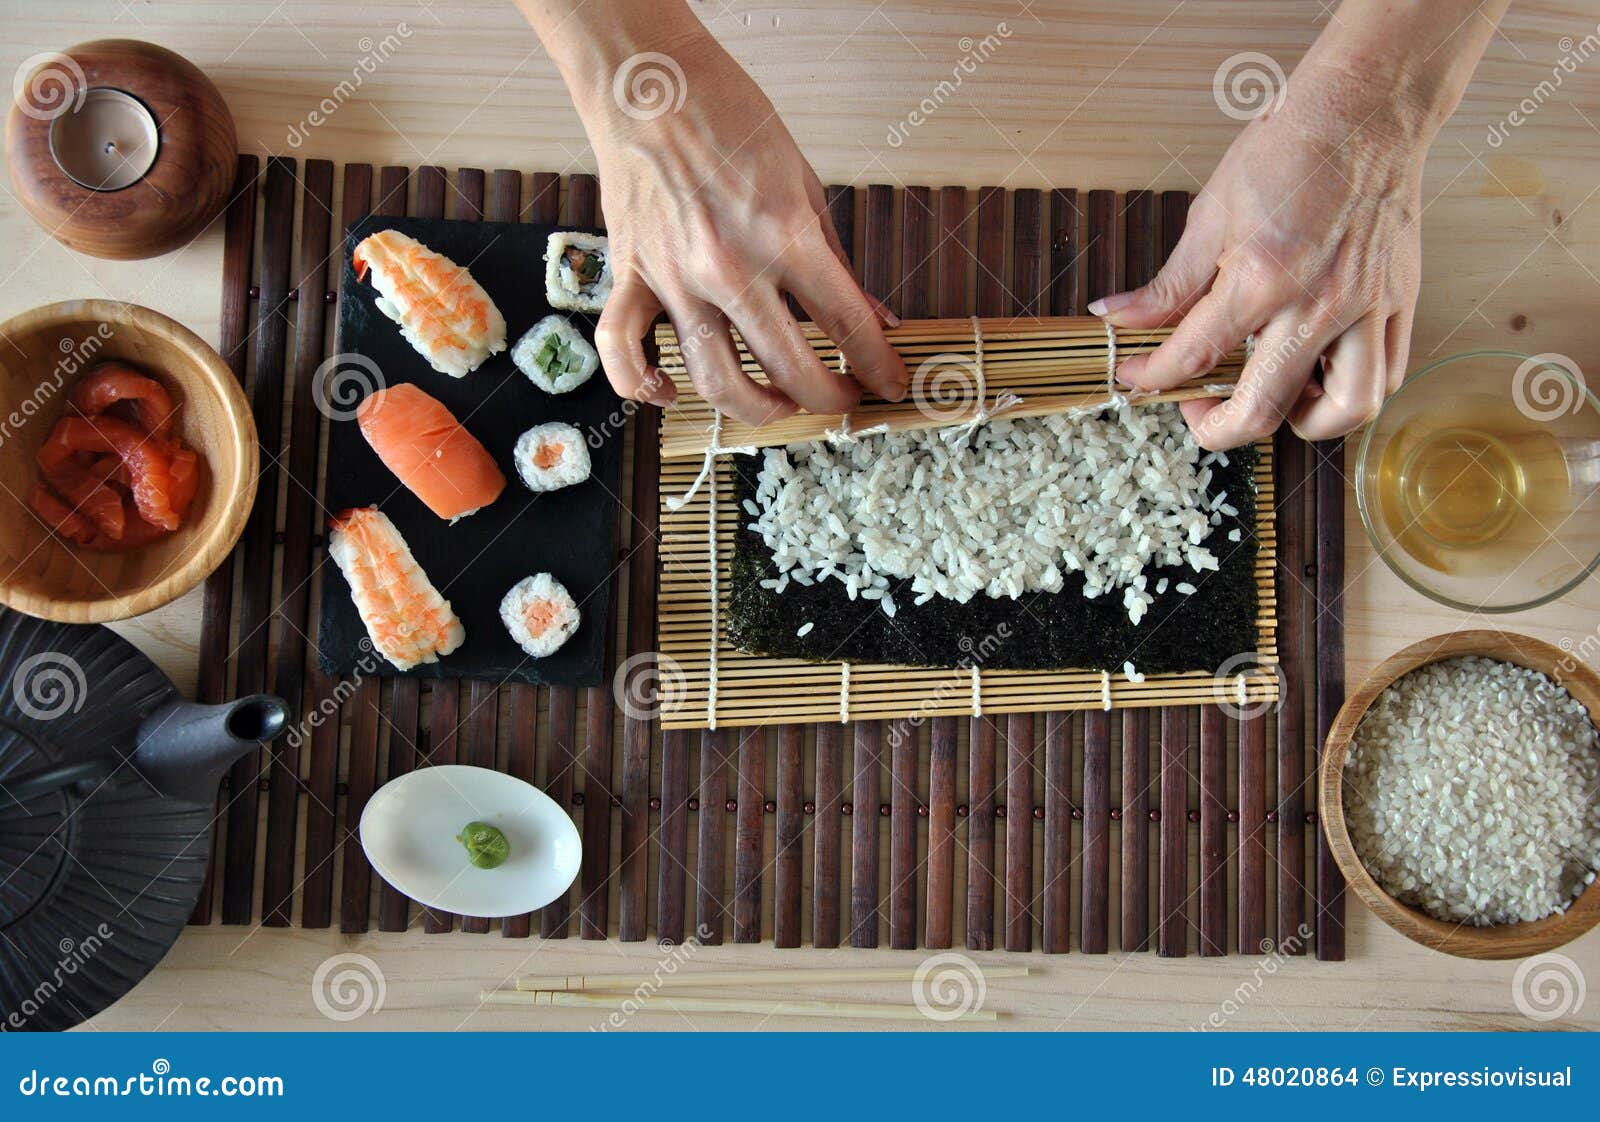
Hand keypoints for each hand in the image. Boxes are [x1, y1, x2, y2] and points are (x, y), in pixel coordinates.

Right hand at [535, 12, 906, 424]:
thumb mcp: (804, 184)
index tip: (890, 383)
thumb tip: (875, 318)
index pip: (848, 324)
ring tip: (778, 403)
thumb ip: (838, 261)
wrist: (649, 82)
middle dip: (828, 398)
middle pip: (789, 369)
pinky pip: (625, 352)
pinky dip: (643, 385)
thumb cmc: (729, 120)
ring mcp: (675, 277)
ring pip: (716, 380)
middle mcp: (730, 265)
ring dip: (757, 408)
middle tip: (841, 400)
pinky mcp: (630, 276)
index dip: (878, 365)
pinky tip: (669, 392)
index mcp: (785, 234)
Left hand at [1093, 66, 1424, 449]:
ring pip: (1343, 410)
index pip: (1194, 356)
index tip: (1137, 378)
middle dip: (1215, 427)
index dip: (1153, 377)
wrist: (1365, 113)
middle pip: (1263, 409)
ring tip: (1270, 396)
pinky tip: (1316, 375)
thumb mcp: (1211, 215)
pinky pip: (1385, 377)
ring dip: (1299, 422)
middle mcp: (1318, 304)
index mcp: (1261, 278)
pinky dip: (1348, 396)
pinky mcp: (1399, 303)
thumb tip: (1115, 316)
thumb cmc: (1288, 153)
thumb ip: (1168, 284)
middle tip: (1198, 408)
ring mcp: (1366, 308)